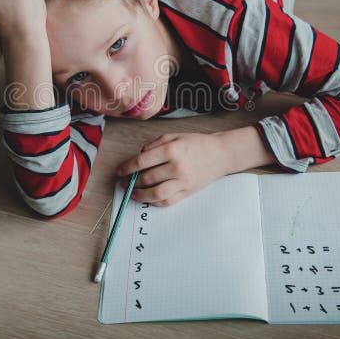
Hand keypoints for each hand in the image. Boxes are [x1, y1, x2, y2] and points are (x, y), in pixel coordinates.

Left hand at [115, 132, 231, 206]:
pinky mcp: (188, 192)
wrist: (220, 154)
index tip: (119, 171)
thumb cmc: (196, 143)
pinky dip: (154, 202)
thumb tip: (139, 157)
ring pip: (155, 194)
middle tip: (124, 182)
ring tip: (133, 193)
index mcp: (171, 150)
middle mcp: (176, 167)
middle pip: (146, 178)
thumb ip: (153, 145)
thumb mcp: (173, 136)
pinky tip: (147, 198)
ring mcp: (183, 181)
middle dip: (131, 182)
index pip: (141, 162)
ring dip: (140, 195)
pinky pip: (167, 201)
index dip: (126, 168)